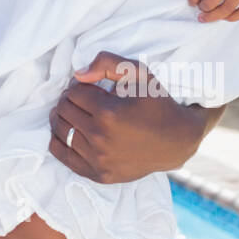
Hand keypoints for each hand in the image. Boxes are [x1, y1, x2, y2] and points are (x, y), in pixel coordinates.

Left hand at [48, 51, 207, 182]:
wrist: (178, 141)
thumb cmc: (158, 104)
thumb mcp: (139, 73)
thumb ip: (108, 63)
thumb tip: (78, 74)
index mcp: (109, 113)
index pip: (72, 93)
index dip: (77, 86)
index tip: (87, 87)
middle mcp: (101, 138)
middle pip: (64, 111)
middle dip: (68, 100)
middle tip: (80, 99)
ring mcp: (99, 160)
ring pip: (61, 132)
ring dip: (63, 118)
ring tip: (74, 113)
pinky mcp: (100, 174)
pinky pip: (63, 156)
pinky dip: (59, 141)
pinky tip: (69, 131)